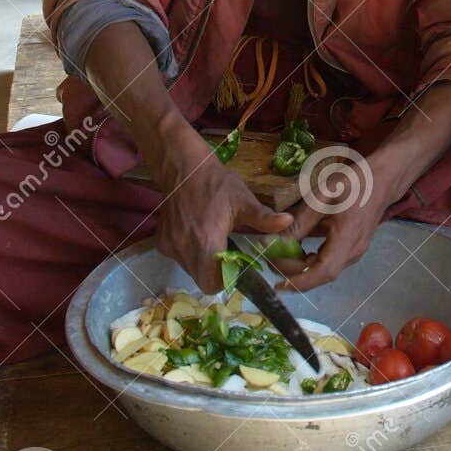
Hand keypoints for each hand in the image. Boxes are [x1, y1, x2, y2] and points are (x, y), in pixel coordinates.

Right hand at [151, 135, 291, 291]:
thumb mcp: (243, 200)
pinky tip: (197, 235)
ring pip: (190, 270)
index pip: (213, 282)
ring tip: (214, 242)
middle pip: (202, 280)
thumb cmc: (216, 184)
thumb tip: (288, 222)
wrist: (184, 168)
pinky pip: (179, 258)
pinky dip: (190, 254)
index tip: (236, 267)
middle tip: (228, 255)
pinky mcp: (162, 242)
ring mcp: (171, 246)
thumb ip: (264, 218)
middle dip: (217, 275)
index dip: (227, 280)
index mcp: (206, 241)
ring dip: (204, 264)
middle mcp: (185, 248)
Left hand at [271, 179, 389, 292]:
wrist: (382, 178)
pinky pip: (329, 260)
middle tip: (272, 260)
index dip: (301, 282)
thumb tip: (275, 241)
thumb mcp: (323, 196)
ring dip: (302, 266)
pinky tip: (297, 248)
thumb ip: (301, 220)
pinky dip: (311, 259)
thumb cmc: (355, 181)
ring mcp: (355, 251)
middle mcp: (354, 250)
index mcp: (348, 237)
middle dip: (294, 272)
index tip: (280, 285)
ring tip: (280, 255)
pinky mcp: (353, 247)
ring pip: (325, 269)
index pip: (324, 271)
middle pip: (322, 274)